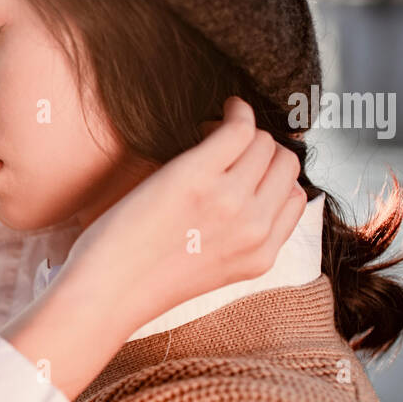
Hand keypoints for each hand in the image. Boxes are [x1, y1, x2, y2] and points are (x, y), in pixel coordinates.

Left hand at [0, 97, 305, 400]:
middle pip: (285, 165)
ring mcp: (230, 202)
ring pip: (263, 143)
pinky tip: (223, 109)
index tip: (246, 166)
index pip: (295, 197)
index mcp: (260, 256)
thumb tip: (245, 192)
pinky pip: (239, 128)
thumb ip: (236, 237)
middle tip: (226, 145)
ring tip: (212, 131)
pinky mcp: (197, 178)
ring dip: (244, 128)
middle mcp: (254, 229)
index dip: (272, 176)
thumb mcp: (210, 268)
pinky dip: (236, 111)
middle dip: (261, 148)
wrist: (107, 292)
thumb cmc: (141, 279)